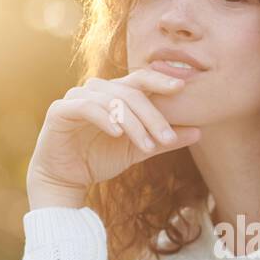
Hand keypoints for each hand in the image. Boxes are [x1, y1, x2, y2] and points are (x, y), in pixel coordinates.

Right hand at [27, 69, 202, 198]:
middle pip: (131, 92)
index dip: (161, 80)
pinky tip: (117, 134)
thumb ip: (164, 140)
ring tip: (147, 145)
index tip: (183, 87)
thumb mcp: (138, 150)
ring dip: (133, 123)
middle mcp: (97, 91)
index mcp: (116, 95)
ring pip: (112, 100)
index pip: (142, 80)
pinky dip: (105, 118)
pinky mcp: (60, 110)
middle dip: (153, 115)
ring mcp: (77, 97)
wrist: (64, 179)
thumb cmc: (99, 160)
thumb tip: (199, 131)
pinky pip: (86, 107)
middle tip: (168, 138)